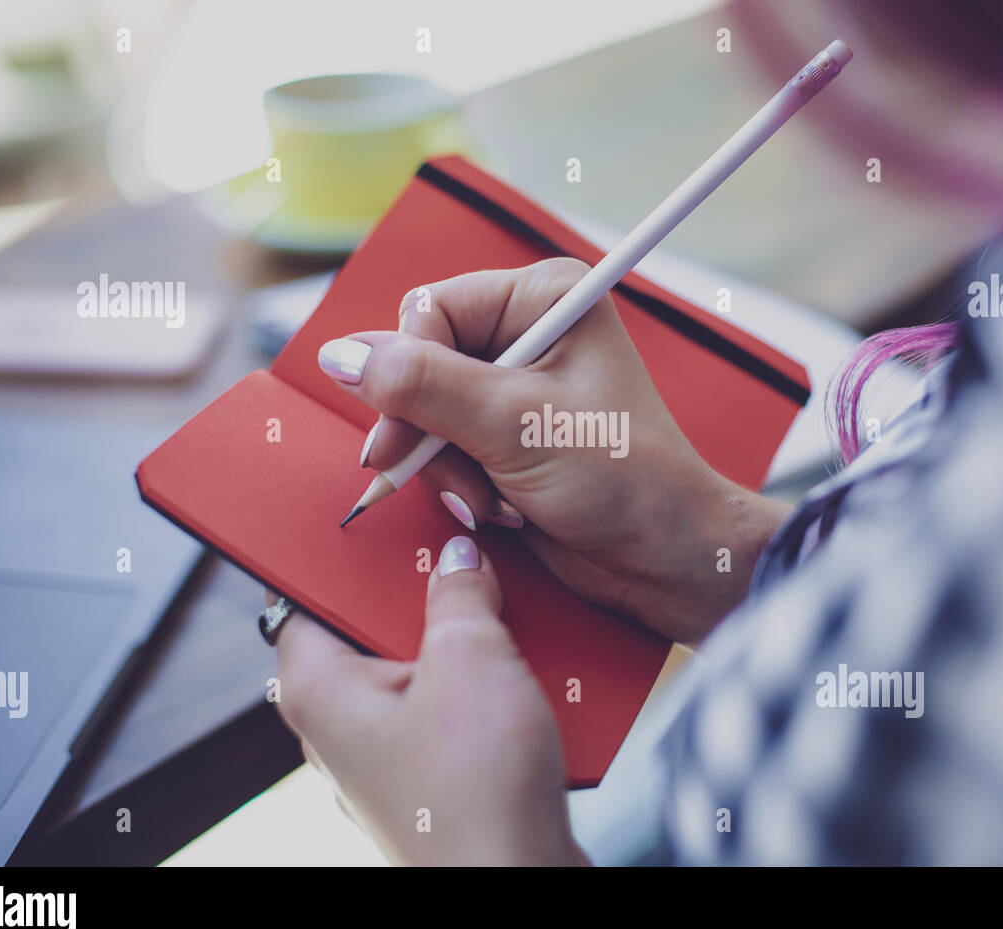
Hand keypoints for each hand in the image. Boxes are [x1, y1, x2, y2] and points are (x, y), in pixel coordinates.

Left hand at [273, 536, 585, 865]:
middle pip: (368, 625)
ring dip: (464, 638)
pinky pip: (452, 707)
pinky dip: (485, 683)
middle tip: (459, 553)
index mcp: (320, 688)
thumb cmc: (475, 796)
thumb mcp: (472, 661)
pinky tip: (527, 667)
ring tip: (504, 608)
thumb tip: (457, 558)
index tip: (367, 512)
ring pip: (418, 666)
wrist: (519, 887)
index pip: (297, 593)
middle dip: (420, 591)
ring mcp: (387, 754)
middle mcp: (341, 723)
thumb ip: (459, 594)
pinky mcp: (434, 776)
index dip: (332, 550)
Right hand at [319, 259, 789, 645]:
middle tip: (427, 472)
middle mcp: (527, 332)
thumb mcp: (514, 424)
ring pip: (422, 414)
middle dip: (426, 431)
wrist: (663, 556)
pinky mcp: (505, 437)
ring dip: (446, 468)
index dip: (408, 372)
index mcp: (543, 299)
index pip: (430, 311)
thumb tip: (340, 355)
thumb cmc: (619, 477)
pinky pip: (442, 450)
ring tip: (491, 500)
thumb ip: (421, 386)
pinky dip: (460, 485)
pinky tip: (500, 508)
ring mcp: (514, 387)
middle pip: (418, 363)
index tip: (404, 435)